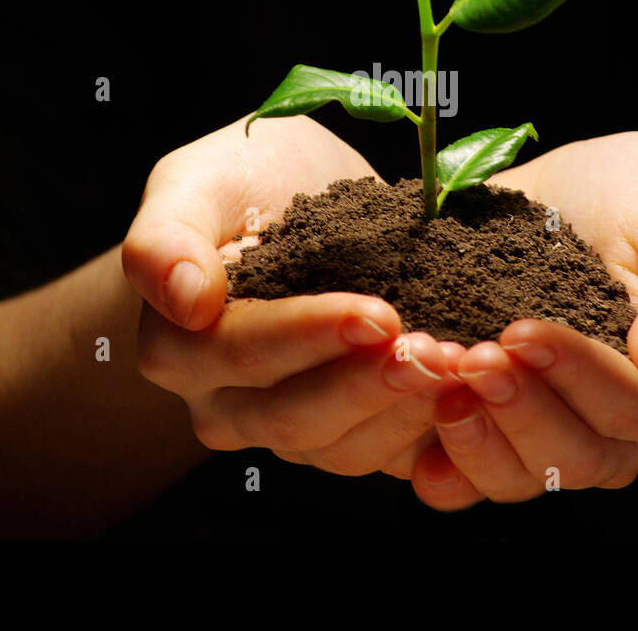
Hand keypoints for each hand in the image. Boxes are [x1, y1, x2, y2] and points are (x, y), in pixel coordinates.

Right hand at [123, 115, 465, 478]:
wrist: (289, 198)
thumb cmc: (239, 182)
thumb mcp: (196, 181)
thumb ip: (166, 237)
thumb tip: (185, 302)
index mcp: (181, 347)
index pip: (247, 353)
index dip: (313, 337)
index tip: (380, 314)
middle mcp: (226, 404)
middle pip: (296, 416)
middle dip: (373, 384)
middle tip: (441, 350)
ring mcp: (287, 427)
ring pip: (344, 449)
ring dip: (409, 412)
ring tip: (465, 366)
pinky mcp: (345, 435)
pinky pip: (385, 457)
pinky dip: (432, 429)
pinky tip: (472, 392)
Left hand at [411, 132, 637, 506]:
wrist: (569, 195)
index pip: (630, 409)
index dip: (576, 376)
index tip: (522, 329)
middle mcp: (614, 436)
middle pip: (573, 457)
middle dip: (519, 409)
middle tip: (473, 355)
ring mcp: (547, 441)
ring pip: (515, 478)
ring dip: (472, 436)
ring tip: (434, 378)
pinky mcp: (489, 432)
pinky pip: (463, 479)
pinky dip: (436, 459)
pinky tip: (411, 424)